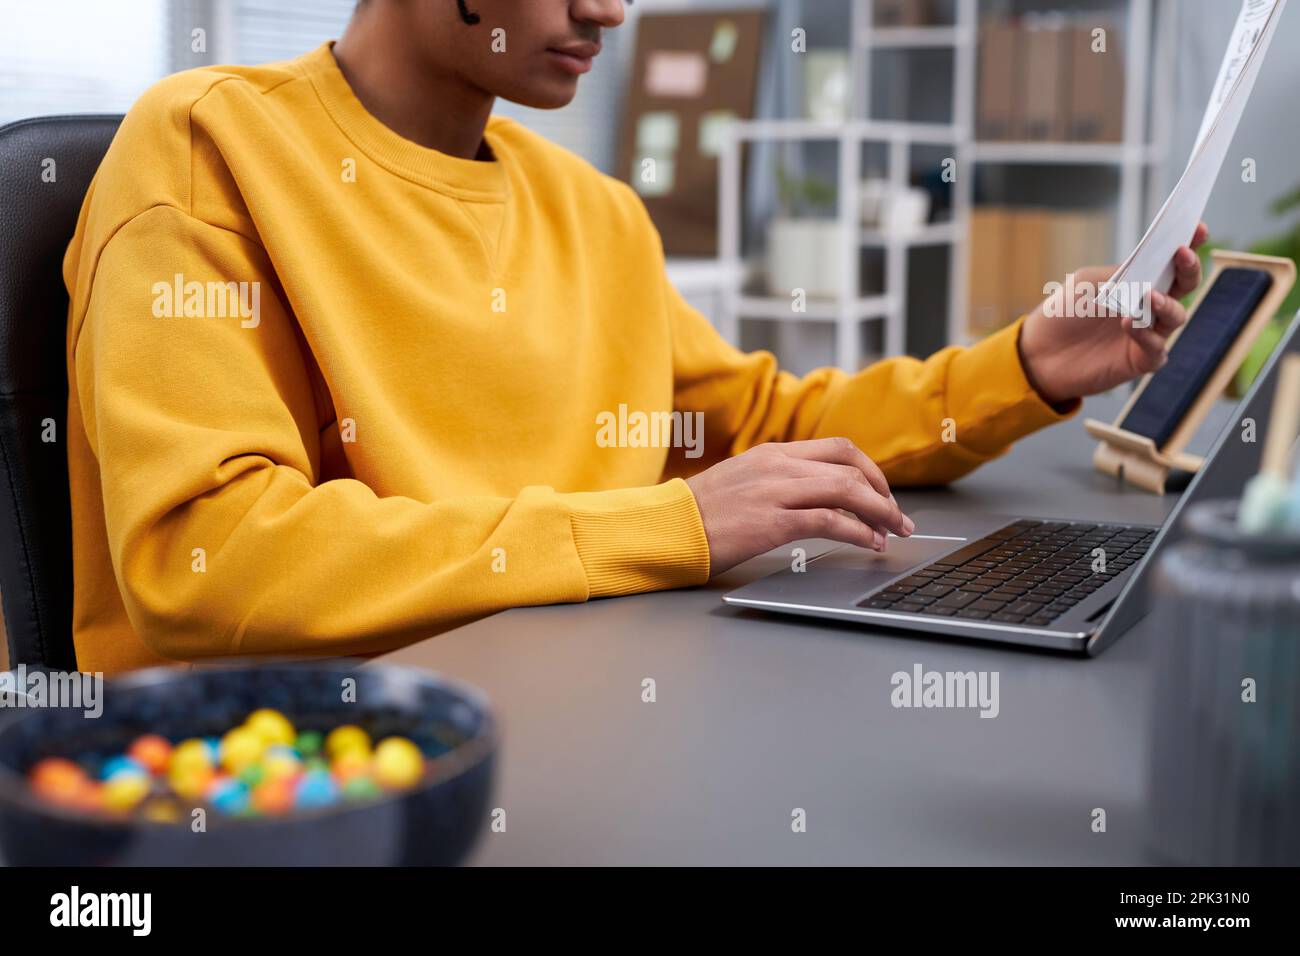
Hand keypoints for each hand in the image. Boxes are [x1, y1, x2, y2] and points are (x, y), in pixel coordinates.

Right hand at [684, 437, 914, 575]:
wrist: (665, 528)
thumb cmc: (698, 515)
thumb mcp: (740, 482)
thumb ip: (775, 481)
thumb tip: (814, 497)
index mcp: (771, 453)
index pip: (837, 449)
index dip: (869, 471)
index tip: (881, 494)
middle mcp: (777, 465)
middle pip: (850, 465)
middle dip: (883, 492)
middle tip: (897, 516)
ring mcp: (775, 491)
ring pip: (847, 490)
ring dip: (880, 512)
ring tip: (892, 532)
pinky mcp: (772, 522)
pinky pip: (830, 521)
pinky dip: (858, 532)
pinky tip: (868, 544)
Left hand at [1018, 223, 1207, 405]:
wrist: (1039, 353)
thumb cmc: (1063, 313)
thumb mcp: (1086, 283)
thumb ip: (1119, 274)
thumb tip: (1148, 271)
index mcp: (1139, 280)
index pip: (1170, 260)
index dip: (1190, 242)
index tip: (1198, 226)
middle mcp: (1149, 305)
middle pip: (1184, 285)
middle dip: (1189, 268)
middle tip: (1183, 254)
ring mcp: (1147, 333)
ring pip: (1176, 316)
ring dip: (1166, 304)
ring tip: (1148, 298)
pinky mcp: (1139, 360)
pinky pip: (1157, 349)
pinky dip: (1147, 336)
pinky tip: (1129, 325)